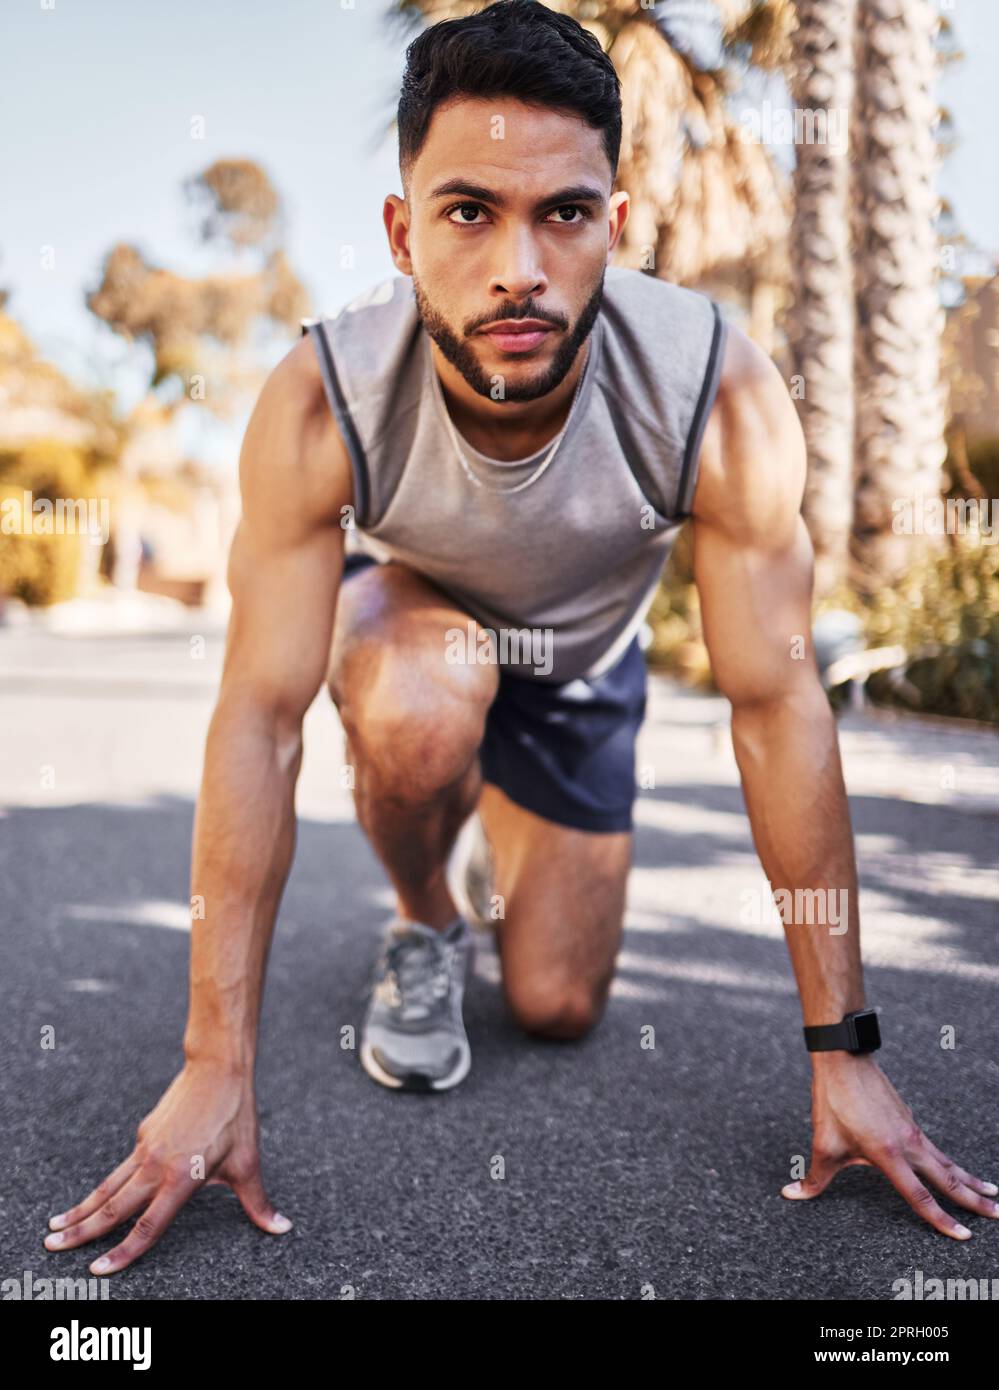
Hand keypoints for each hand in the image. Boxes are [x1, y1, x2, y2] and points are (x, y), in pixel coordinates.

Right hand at [43, 1061, 290, 1274]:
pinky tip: (98, 1198)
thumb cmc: (235, 1117)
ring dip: (81, 1209)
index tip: (99, 1270)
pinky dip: (104, 1186)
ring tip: (55, 1226)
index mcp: (181, 1179)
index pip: (147, 1226)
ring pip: (107, 1187)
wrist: (217, 1069)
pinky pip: (122, 1168)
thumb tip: (282, 1227)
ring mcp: (146, 1148)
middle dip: (81, 1232)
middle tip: (52, 1247)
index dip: (124, 1252)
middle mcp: (156, 1166)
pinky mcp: (143, 1135)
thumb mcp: (248, 1163)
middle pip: (112, 1208)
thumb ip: (258, 1202)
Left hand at [781, 1053, 998, 1238]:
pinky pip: (935, 1147)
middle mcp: (908, 1143)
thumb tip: (791, 1194)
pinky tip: (954, 1168)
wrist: (844, 1060)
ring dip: (969, 1179)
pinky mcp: (908, 1119)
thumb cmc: (833, 1101)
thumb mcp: (822, 1144)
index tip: (964, 1236)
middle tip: (998, 1214)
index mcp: (888, 1154)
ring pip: (946, 1161)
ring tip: (991, 1193)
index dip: (941, 1220)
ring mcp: (911, 1129)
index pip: (920, 1196)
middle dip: (974, 1200)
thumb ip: (813, 1177)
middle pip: (948, 1178)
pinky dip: (950, 1161)